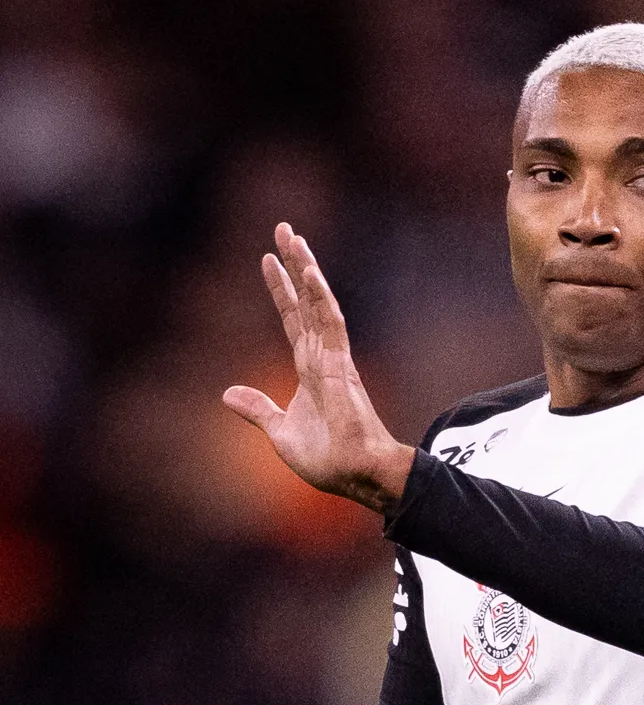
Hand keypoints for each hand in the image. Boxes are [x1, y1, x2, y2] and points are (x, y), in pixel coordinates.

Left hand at [222, 223, 416, 517]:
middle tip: (284, 229)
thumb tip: (228, 393)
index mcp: (309, 370)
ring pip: (319, 303)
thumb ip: (258, 408)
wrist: (354, 475)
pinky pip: (331, 324)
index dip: (280, 290)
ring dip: (306, 269)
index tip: (268, 260)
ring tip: (293, 237)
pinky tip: (309, 272)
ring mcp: (333, 359)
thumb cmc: (327, 459)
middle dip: (295, 265)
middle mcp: (322, 357)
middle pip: (306, 301)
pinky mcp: (341, 366)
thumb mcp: (278, 431)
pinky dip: (320, 297)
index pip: (293, 320)